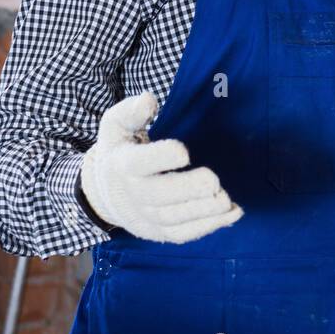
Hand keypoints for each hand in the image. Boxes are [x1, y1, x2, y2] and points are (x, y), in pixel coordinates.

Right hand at [80, 92, 242, 243]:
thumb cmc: (119, 150)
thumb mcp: (116, 126)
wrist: (102, 193)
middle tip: (214, 181)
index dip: (160, 158)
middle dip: (188, 190)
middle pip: (159, 196)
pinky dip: (209, 226)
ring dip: (202, 211)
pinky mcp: (158, 231)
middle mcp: (133, 193)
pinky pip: (183, 233)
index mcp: (122, 164)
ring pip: (173, 218)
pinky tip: (232, 213)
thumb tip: (149, 99)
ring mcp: (145, 216)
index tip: (184, 152)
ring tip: (226, 200)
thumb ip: (131, 111)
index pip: (139, 163)